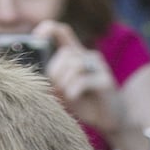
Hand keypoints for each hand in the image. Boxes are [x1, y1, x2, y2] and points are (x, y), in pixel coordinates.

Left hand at [35, 21, 130, 140]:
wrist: (112, 120)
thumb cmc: (86, 104)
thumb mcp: (65, 87)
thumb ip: (54, 76)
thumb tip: (38, 70)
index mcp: (78, 55)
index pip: (62, 31)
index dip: (48, 29)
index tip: (36, 36)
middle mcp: (90, 57)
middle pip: (65, 54)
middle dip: (55, 73)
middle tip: (56, 89)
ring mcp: (100, 68)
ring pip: (74, 65)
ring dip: (64, 83)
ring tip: (67, 95)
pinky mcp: (106, 82)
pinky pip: (82, 80)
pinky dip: (72, 91)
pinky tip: (73, 98)